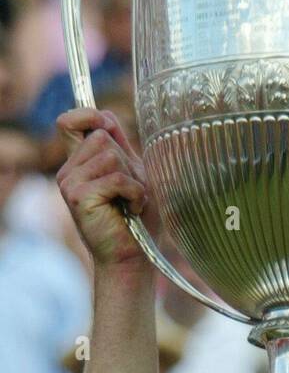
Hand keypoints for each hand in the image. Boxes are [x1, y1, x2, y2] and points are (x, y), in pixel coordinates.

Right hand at [56, 108, 157, 268]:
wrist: (132, 257)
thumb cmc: (136, 219)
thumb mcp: (132, 175)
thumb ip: (120, 146)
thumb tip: (107, 116)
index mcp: (79, 164)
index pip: (69, 122)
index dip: (88, 115)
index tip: (108, 126)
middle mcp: (69, 171)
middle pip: (102, 136)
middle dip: (127, 161)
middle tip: (129, 190)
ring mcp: (70, 183)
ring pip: (110, 155)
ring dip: (133, 179)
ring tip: (131, 201)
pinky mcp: (78, 196)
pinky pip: (116, 177)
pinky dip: (134, 193)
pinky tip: (131, 210)